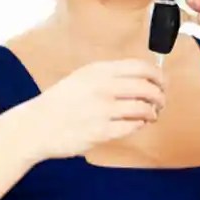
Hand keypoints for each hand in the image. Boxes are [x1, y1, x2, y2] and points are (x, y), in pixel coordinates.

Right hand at [20, 59, 165, 160]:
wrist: (36, 126)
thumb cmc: (60, 103)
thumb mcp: (82, 78)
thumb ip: (109, 75)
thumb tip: (142, 76)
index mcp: (98, 71)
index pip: (141, 67)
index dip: (158, 76)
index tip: (162, 83)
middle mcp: (102, 87)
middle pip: (147, 88)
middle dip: (160, 96)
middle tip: (161, 102)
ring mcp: (102, 110)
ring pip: (143, 108)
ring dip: (152, 113)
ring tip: (150, 115)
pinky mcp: (101, 132)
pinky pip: (132, 127)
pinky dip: (138, 125)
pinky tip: (135, 124)